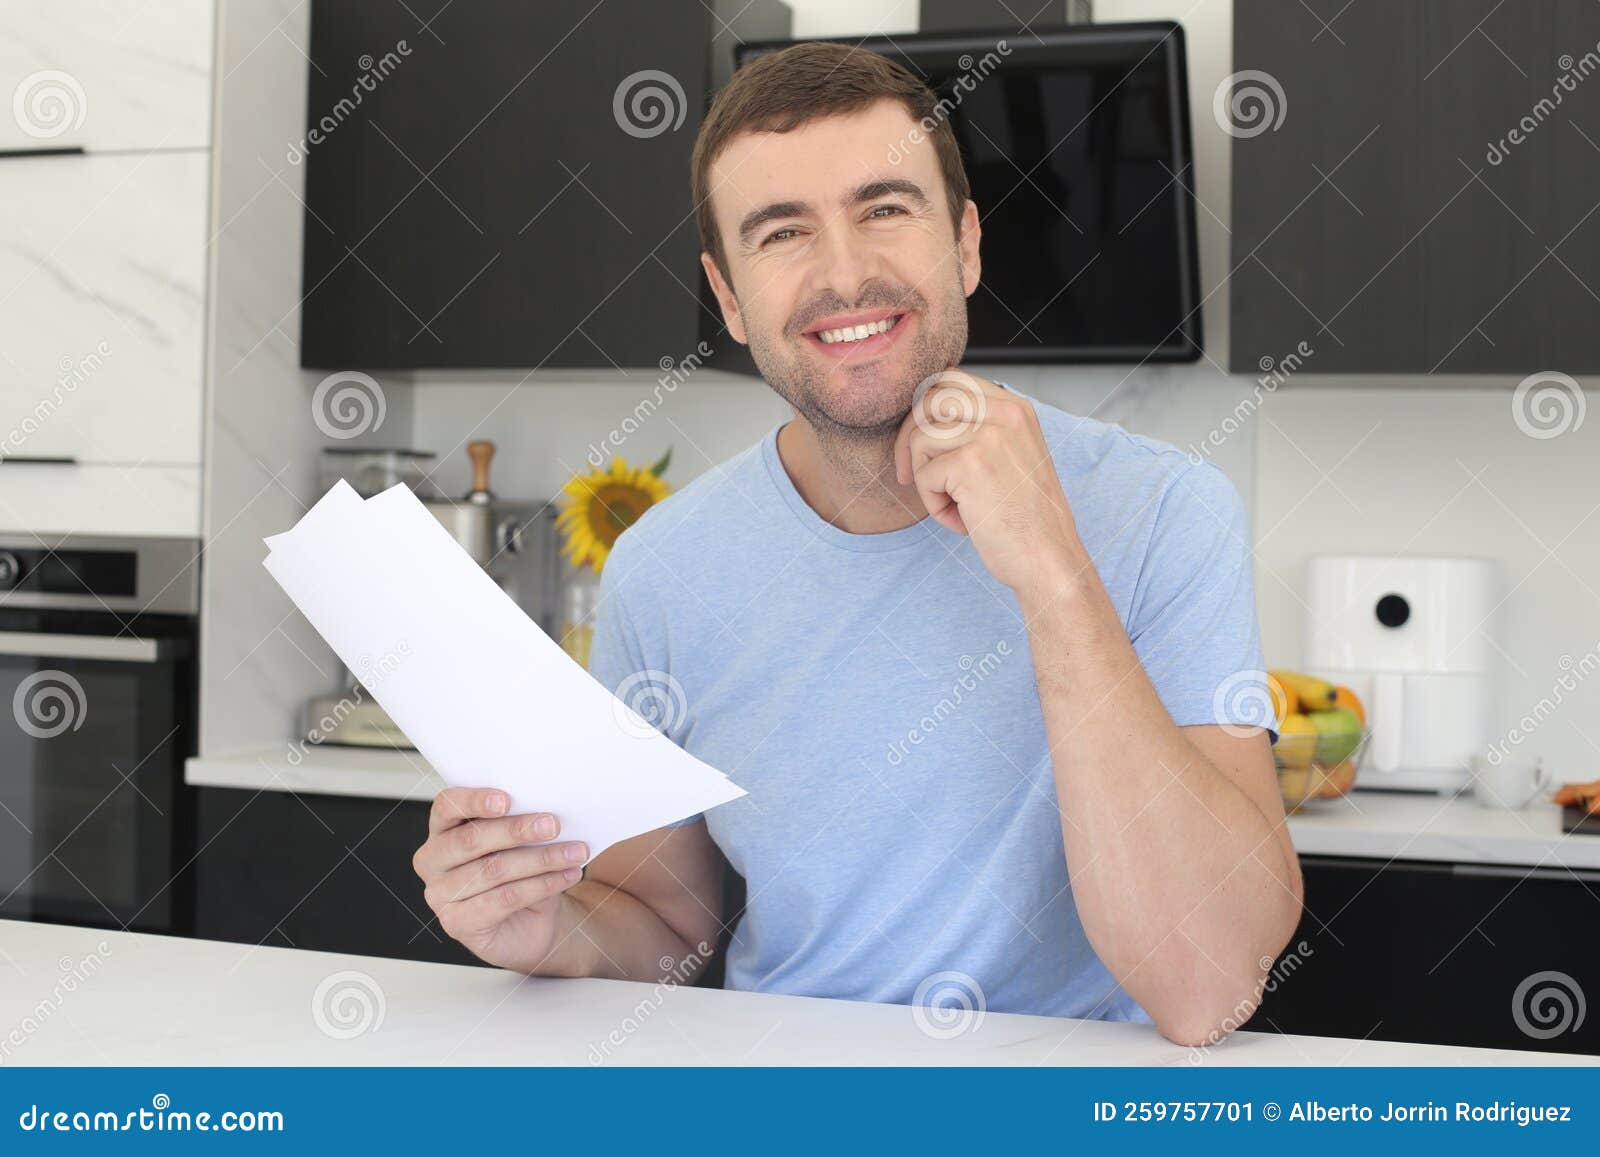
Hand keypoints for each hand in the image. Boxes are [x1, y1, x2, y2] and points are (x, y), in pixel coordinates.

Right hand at [413, 787, 588, 972]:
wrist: (530, 921)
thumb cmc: (521, 872)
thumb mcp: (520, 841)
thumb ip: (520, 822)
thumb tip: (545, 810)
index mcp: (442, 828)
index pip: (447, 806)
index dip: (474, 800)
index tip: (507, 800)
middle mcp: (433, 860)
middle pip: (470, 839)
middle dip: (516, 830)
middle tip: (553, 825)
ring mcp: (440, 895)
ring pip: (493, 870)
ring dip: (541, 859)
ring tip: (574, 853)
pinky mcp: (458, 923)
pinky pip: (504, 899)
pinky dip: (541, 885)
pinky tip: (566, 875)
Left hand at [893, 370, 1084, 597]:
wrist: (1048, 558)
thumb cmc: (1026, 518)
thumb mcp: (1012, 457)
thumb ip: (980, 431)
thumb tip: (923, 418)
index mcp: (1016, 409)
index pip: (952, 380)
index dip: (926, 410)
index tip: (923, 445)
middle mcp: (1005, 414)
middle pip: (929, 400)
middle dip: (909, 437)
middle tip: (913, 474)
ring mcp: (988, 436)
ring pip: (920, 438)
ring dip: (926, 479)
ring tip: (953, 505)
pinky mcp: (970, 464)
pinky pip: (923, 476)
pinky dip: (933, 504)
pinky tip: (961, 520)